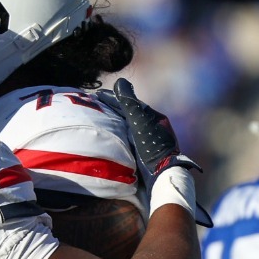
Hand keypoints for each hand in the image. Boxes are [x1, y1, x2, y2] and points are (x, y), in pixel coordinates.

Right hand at [95, 78, 209, 225]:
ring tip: (99, 120)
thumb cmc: (152, 148)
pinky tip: (110, 138)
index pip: (132, 104)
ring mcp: (152, 142)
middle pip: (131, 115)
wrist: (162, 176)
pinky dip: (119, 135)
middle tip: (95, 106)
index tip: (97, 95)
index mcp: (156, 118)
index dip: (114, 98)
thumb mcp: (140, 123)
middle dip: (114, 110)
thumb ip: (129, 103)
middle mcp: (155, 129)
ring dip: (115, 123)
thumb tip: (120, 82)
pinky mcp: (147, 155)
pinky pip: (129, 140)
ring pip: (130, 128)